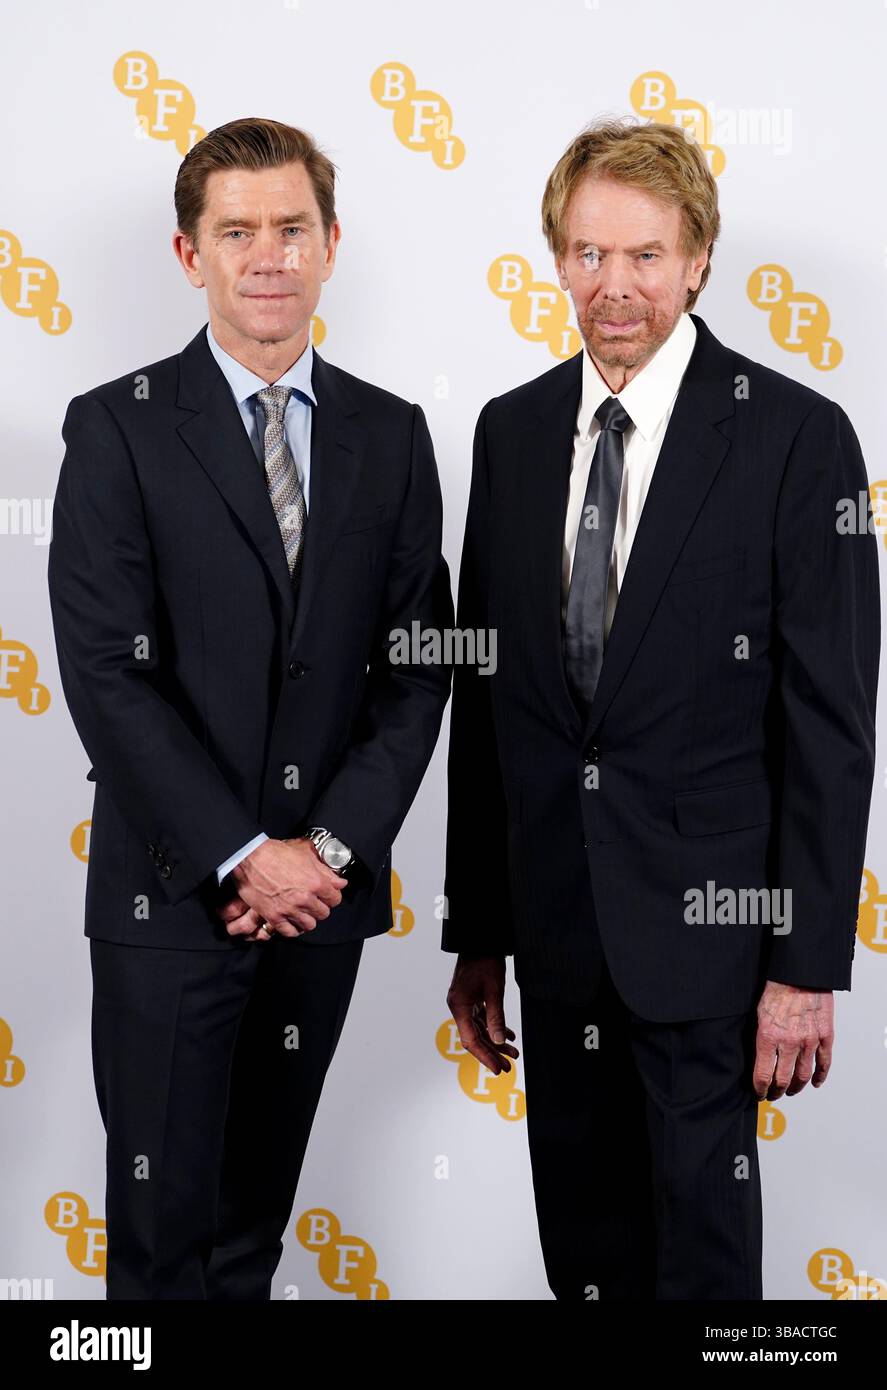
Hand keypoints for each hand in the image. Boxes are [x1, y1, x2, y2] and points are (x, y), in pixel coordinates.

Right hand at [217, 837, 345, 938]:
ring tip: (303, 912)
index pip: (335, 899)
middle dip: (320, 907)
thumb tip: (341, 882)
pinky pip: (290, 932)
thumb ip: (326, 871)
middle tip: (313, 902)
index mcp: (315, 882)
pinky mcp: (274, 917)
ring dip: (307, 919)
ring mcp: (289, 909)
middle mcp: (305, 898)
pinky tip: (291, 921)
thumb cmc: (276, 853)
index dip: (332, 896)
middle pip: (323, 913)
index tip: (327, 895)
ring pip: (309, 925)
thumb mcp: (305, 855)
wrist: (249, 858)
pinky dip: (292, 928)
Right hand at [447, 954, 518, 1075]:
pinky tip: (509, 1036)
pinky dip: (495, 1027)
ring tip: (513, 1053)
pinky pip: (482, 1018)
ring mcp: (465, 1003)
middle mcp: (459, 1007)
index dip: (485, 1056)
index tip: (498, 1068)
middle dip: (492, 1052)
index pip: (471, 1040)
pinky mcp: (472, 998)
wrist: (479, 940)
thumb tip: (499, 1041)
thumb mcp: (494, 989)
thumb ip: (496, 1016)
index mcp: (459, 1006)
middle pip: (475, 1037)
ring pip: (480, 1029)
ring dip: (496, 1041)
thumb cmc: (485, 960)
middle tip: (508, 1067)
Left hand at [753, 980, 834, 1099]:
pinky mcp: (825, 1035)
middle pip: (783, 1080)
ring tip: (791, 1090)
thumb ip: (759, 1037)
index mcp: (768, 1036)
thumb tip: (756, 1058)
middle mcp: (789, 1042)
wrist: (799, 973)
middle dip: (777, 1091)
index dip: (760, 1089)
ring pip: (803, 1075)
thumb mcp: (758, 1014)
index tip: (759, 1093)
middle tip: (774, 1094)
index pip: (763, 1075)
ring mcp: (809, 1040)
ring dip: (796, 1087)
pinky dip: (820, 1076)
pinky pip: (824, 1063)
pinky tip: (815, 1082)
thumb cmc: (776, 989)